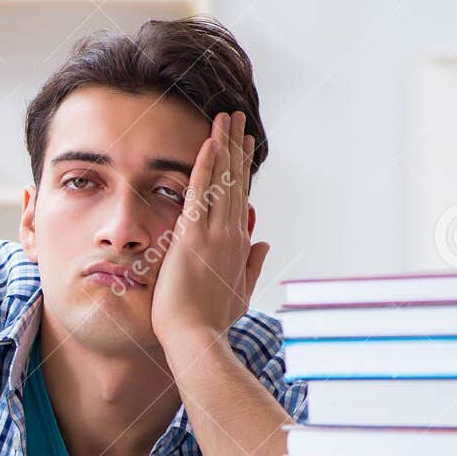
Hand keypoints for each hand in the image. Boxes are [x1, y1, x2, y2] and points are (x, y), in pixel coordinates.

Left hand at [150, 111, 270, 350]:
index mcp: (238, 244)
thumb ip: (252, 265)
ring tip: (225, 117)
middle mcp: (230, 233)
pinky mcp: (194, 238)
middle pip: (234, 181)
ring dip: (222, 146)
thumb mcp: (239, 292)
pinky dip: (204, 167)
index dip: (241, 168)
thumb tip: (263, 241)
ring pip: (220, 181)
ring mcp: (214, 234)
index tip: (244, 144)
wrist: (196, 338)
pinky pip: (200, 194)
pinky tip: (208, 144)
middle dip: (235, 146)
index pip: (240, 197)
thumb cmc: (211, 321)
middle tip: (236, 117)